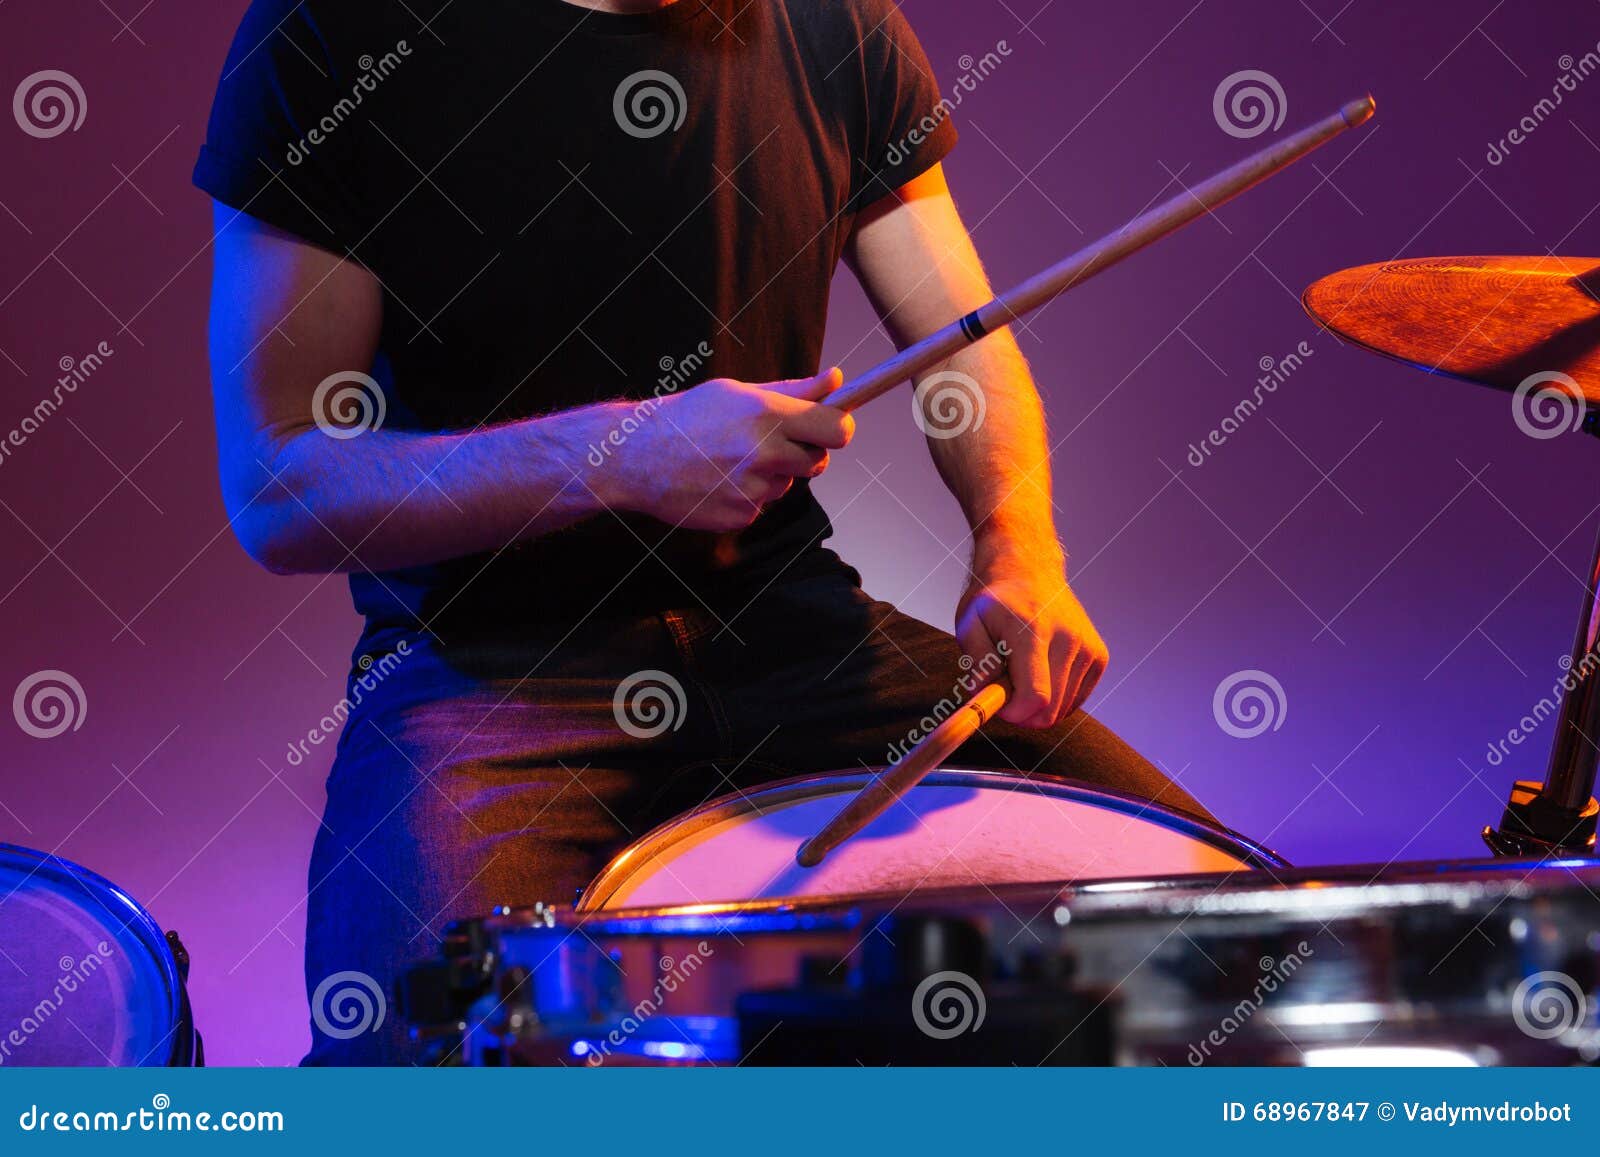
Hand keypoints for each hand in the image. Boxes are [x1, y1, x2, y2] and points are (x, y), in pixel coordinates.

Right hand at [616, 367, 853, 530]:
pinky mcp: (741, 515)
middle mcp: (764, 453)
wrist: (636, 457)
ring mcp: (753, 489)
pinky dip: (748, 495)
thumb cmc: (688, 417)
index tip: (833, 427)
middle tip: (773, 441)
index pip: (837, 429)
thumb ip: (793, 391)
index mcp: (767, 415)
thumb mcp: (738, 393)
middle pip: (820, 461)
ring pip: (788, 484)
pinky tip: (719, 479)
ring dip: (772, 473)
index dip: (841, 428)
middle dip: (805, 452)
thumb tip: (837, 379)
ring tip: (732, 458)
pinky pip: (763, 505)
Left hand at [955, 544, 1107, 727]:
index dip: (1013, 712)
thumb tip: (985, 697)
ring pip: (1062, 710)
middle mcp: (1069, 640)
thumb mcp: (970, 622)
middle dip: (1022, 710)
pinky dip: (1055, 696)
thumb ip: (977, 662)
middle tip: (1003, 684)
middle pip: (1050, 712)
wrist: (1029, 568)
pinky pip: (1074, 701)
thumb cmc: (995, 599)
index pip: (1035, 697)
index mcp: (1033, 631)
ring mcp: (1088, 648)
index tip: (996, 699)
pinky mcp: (1099, 657)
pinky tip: (1041, 669)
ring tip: (1022, 670)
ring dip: (1038, 703)